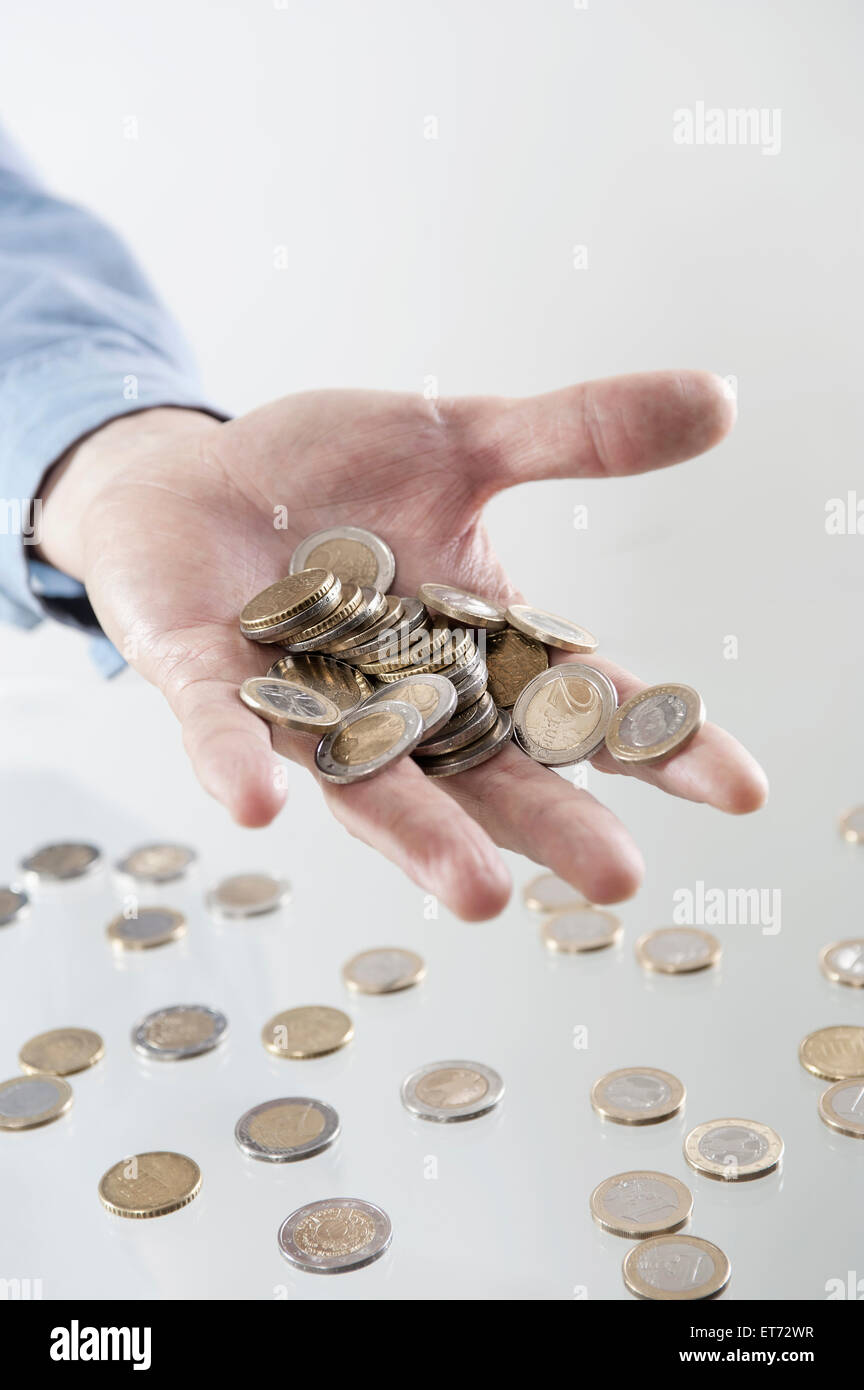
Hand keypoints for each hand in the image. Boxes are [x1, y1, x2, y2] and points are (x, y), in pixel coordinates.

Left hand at [38, 374, 766, 919]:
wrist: (196, 476)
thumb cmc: (330, 477)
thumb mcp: (461, 441)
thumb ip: (574, 434)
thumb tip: (721, 398)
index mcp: (470, 651)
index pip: (577, 703)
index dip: (654, 743)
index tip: (740, 788)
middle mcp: (397, 701)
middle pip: (487, 771)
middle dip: (550, 822)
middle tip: (618, 878)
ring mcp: (302, 699)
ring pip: (369, 779)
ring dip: (420, 837)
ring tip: (479, 895)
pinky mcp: (204, 676)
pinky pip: (225, 725)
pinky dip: (240, 760)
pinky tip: (262, 803)